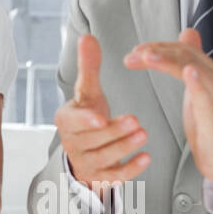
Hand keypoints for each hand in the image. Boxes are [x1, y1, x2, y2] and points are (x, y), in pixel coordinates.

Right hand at [55, 34, 149, 197]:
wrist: (83, 153)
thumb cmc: (87, 117)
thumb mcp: (87, 92)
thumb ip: (88, 67)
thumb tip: (88, 37)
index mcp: (66, 120)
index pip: (72, 121)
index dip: (85, 120)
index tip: (99, 117)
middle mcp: (73, 143)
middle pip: (92, 139)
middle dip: (114, 131)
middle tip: (136, 121)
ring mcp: (87, 162)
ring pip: (105, 157)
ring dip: (125, 147)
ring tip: (144, 133)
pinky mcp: (101, 176)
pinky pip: (115, 176)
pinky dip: (130, 169)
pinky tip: (146, 158)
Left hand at [124, 28, 212, 190]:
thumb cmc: (210, 123)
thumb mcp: (196, 87)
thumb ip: (191, 60)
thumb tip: (188, 33)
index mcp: (208, 73)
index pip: (182, 50)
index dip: (159, 47)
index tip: (135, 51)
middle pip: (186, 56)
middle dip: (157, 52)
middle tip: (134, 55)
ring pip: (194, 71)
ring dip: (169, 61)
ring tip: (148, 57)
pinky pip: (207, 98)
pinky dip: (198, 83)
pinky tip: (189, 72)